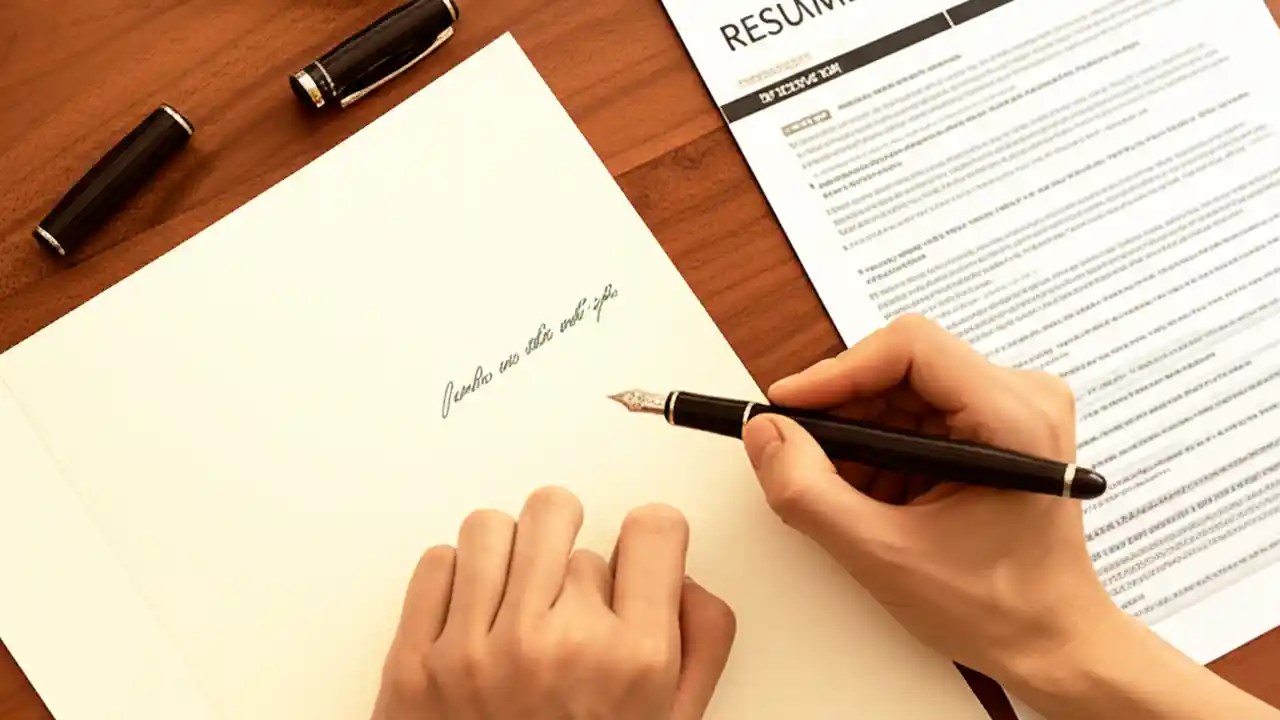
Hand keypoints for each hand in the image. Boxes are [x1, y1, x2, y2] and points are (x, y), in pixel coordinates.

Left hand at [370, 487, 735, 719]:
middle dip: (569, 556)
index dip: (648, 542)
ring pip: (493, 527)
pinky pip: (436, 563)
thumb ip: (699, 643)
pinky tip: (473, 621)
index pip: (654, 527)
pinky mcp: (413, 664)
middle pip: (564, 516)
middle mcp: (557, 645)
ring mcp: (476, 652)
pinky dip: (454, 584)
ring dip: (508, 557)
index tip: (636, 559)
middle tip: (564, 598)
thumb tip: (680, 575)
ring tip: (514, 600)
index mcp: (632, 662)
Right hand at [740, 315, 1112, 681]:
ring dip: (859, 435)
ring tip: (841, 490)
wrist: (1050, 642)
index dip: (837, 371)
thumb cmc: (995, 608)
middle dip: (842, 410)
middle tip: (799, 456)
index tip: (788, 407)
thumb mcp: (883, 556)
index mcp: (1015, 418)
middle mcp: (1023, 397)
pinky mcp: (996, 426)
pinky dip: (880, 448)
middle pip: (902, 365)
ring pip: (902, 388)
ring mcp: (1012, 408)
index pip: (911, 348)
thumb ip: (809, 493)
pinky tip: (873, 494)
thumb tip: (765, 433)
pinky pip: (917, 411)